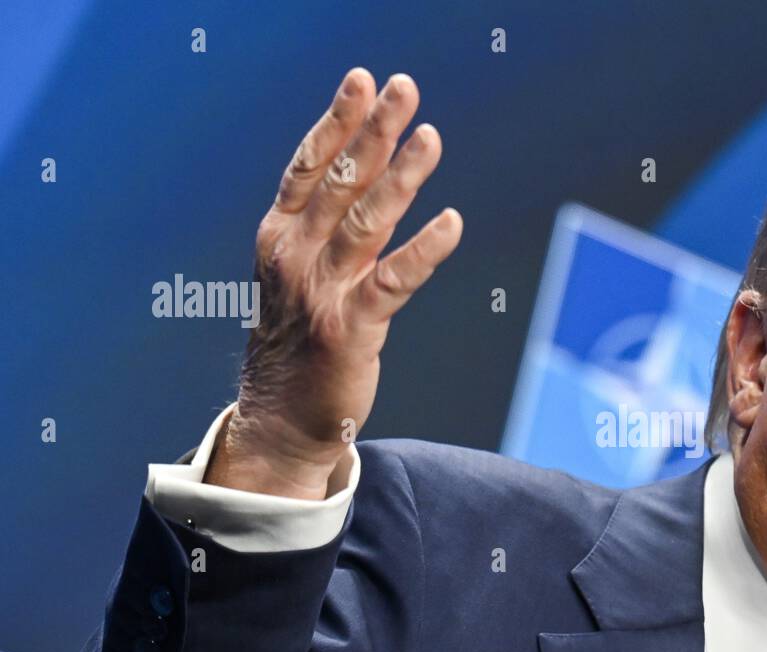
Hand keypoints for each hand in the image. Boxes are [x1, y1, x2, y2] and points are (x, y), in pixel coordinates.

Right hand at [205, 67, 461, 498]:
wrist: (281, 418)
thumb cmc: (297, 342)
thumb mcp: (298, 276)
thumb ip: (327, 230)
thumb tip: (365, 178)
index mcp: (279, 238)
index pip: (309, 167)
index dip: (337, 122)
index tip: (362, 82)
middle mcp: (295, 257)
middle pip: (341, 181)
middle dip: (374, 131)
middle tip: (404, 88)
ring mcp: (321, 292)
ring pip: (366, 222)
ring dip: (401, 177)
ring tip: (430, 137)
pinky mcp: (350, 329)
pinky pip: (394, 281)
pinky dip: (425, 250)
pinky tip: (452, 222)